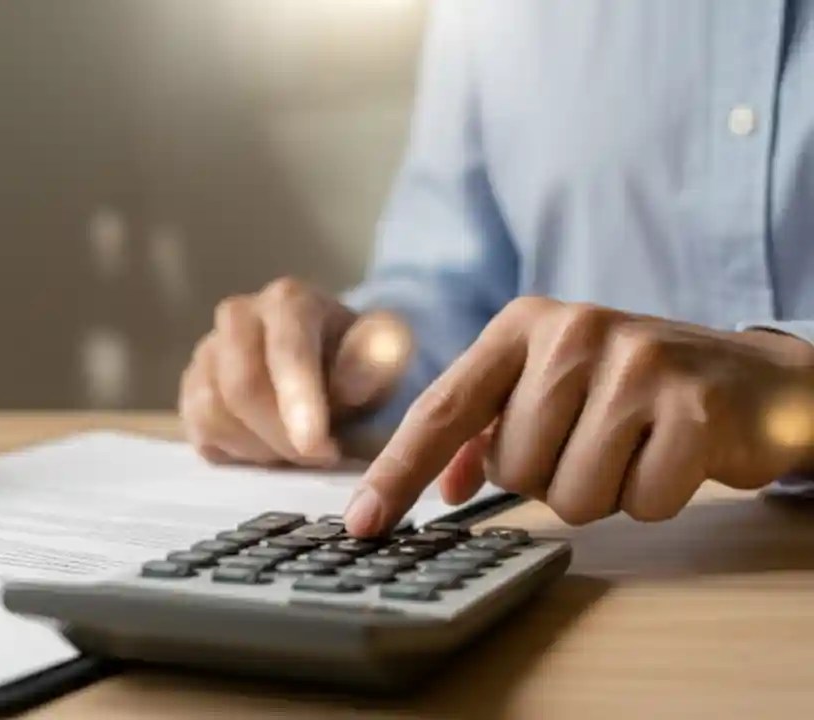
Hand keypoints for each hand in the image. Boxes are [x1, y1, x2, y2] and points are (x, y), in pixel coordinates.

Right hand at [180, 277, 411, 466]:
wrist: (330, 363)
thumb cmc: (358, 360)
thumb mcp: (385, 357)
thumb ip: (374, 363)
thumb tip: (349, 382)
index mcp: (289, 301)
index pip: (286, 350)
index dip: (299, 400)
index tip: (317, 446)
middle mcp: (238, 316)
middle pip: (241, 386)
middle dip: (281, 435)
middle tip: (320, 458)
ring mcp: (208, 351)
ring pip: (214, 412)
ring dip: (260, 446)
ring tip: (297, 450)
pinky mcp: (192, 387)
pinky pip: (200, 430)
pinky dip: (236, 451)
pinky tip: (268, 447)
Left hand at [344, 297, 813, 535]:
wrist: (747, 377)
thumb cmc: (627, 388)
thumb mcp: (548, 386)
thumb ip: (485, 429)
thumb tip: (443, 488)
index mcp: (522, 326)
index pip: (442, 410)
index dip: (397, 473)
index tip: (363, 524)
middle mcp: (571, 331)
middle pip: (513, 469)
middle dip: (548, 478)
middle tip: (592, 441)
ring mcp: (635, 364)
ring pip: (570, 495)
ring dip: (601, 492)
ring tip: (630, 447)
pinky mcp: (692, 407)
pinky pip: (639, 503)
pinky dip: (652, 498)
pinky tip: (669, 456)